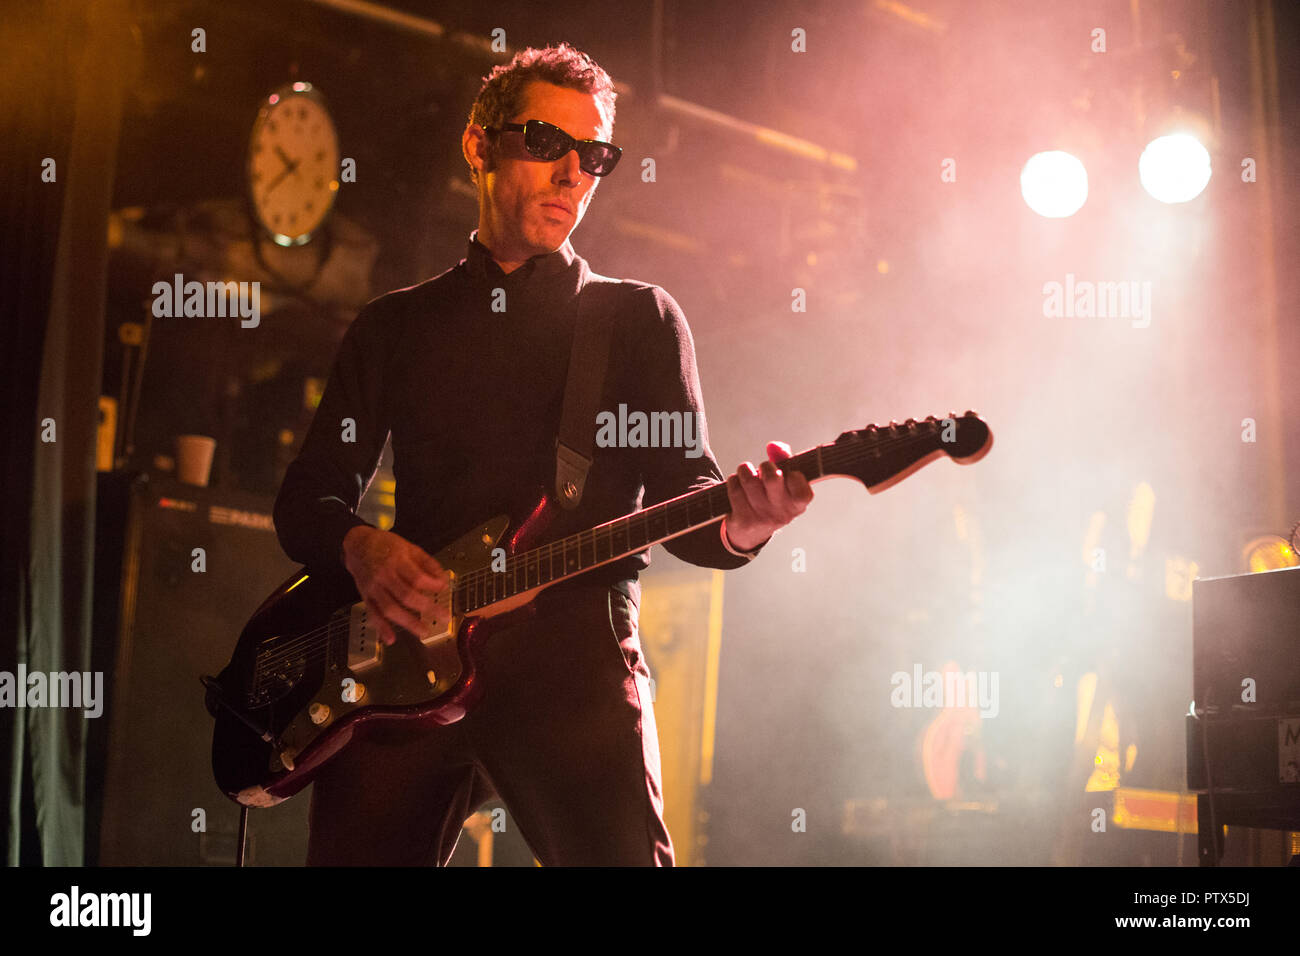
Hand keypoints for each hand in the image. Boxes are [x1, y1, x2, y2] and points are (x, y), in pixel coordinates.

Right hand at [341, 526, 450, 645]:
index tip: (443, 589)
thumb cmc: (386, 545)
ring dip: (408, 622)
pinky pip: (373, 614)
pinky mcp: (365, 597)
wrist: (357, 545)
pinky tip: (390, 639)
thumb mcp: (409, 547)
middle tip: (443, 617)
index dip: (432, 585)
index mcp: (397, 561)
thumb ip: (427, 563)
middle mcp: (384, 575)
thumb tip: (442, 580)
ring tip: (424, 632)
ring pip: (390, 608)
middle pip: (406, 595)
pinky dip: (381, 628)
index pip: (416, 577)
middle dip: (427, 608)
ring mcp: (373, 588)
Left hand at [723, 441, 813, 551]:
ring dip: (745, 471)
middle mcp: (783, 514)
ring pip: (749, 480)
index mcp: (798, 505)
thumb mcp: (784, 481)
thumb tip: (773, 446)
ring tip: (746, 474)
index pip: (801, 485)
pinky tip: (737, 485)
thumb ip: (784, 459)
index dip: (793, 475)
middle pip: (772, 477)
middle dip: (765, 466)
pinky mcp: (743, 520)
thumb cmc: (771, 498)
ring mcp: (762, 518)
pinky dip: (734, 481)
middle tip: (764, 469)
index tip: (788, 474)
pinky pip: (735, 488)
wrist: (751, 532)